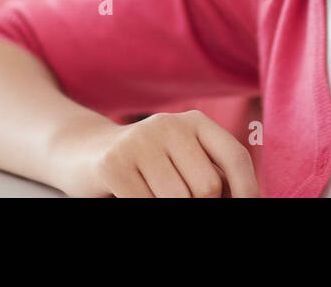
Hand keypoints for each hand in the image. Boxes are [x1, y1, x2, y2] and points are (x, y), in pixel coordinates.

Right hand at [54, 110, 258, 197]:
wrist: (83, 153)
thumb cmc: (146, 167)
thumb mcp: (183, 160)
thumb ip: (210, 175)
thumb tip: (244, 200)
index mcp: (195, 122)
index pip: (235, 157)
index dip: (246, 191)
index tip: (245, 207)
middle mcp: (169, 124)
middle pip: (207, 187)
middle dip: (197, 204)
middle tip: (175, 197)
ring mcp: (140, 141)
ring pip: (178, 200)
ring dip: (167, 208)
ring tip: (151, 194)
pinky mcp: (115, 163)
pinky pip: (145, 204)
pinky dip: (142, 208)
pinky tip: (132, 195)